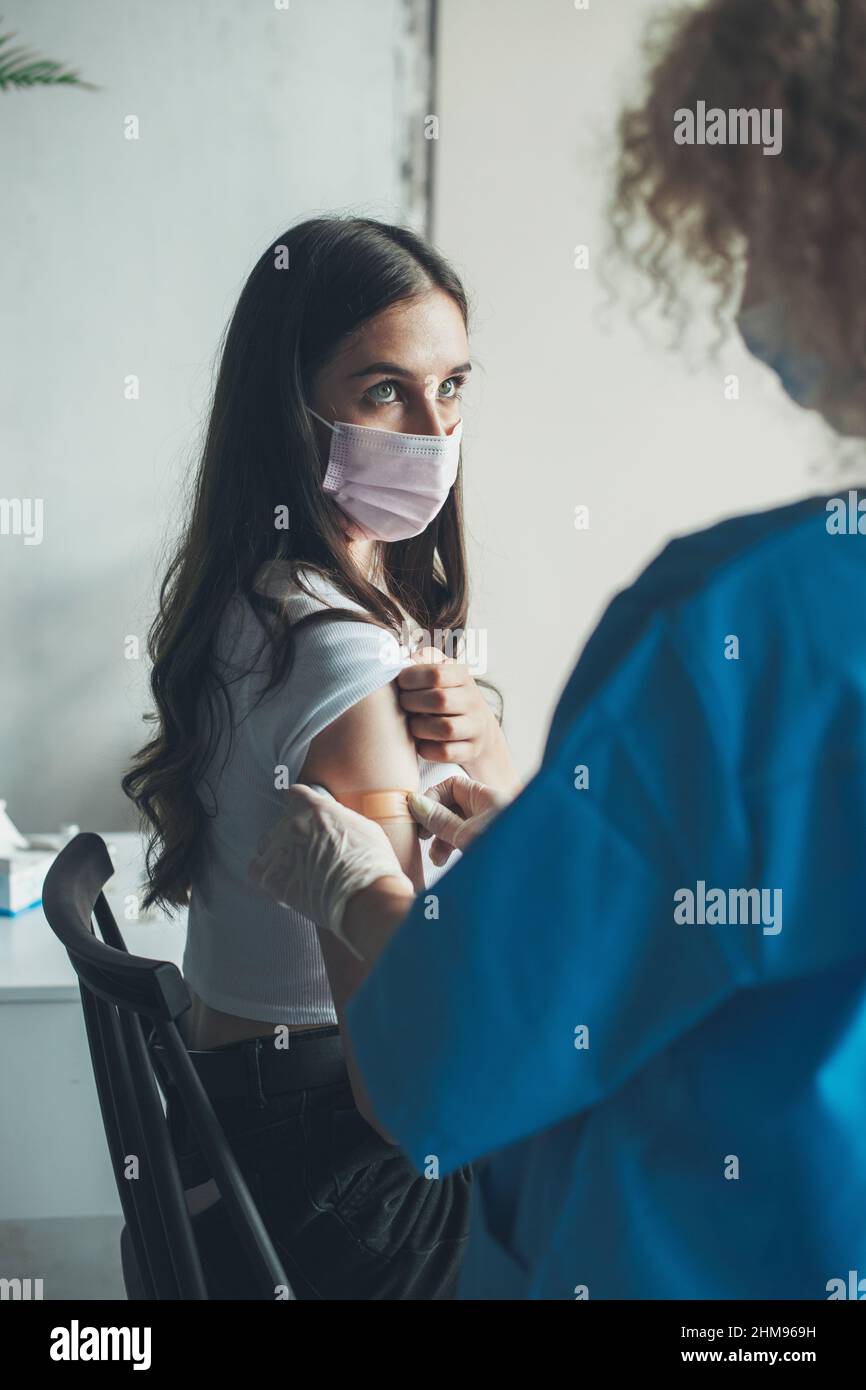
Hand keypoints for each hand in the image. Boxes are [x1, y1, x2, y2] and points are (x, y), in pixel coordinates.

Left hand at [248, 785, 413, 952]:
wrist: (365, 896)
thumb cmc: (372, 864)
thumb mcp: (364, 828)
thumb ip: (340, 820)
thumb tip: (335, 822)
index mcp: (315, 808)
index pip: (294, 795)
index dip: (298, 805)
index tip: (300, 813)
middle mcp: (293, 824)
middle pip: (280, 824)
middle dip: (291, 838)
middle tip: (307, 855)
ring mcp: (279, 850)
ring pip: (264, 846)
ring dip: (276, 855)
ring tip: (293, 870)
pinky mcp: (271, 877)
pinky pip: (255, 871)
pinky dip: (266, 876)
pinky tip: (282, 884)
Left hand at [397, 647, 517, 791]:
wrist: (478, 730)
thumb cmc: (447, 697)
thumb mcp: (441, 674)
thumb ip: (424, 660)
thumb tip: (401, 657)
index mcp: (462, 676)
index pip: (436, 673)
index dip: (411, 678)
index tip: (401, 683)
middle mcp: (473, 700)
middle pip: (439, 700)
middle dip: (412, 703)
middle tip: (403, 704)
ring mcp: (475, 727)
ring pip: (445, 728)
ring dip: (419, 727)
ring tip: (412, 724)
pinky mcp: (471, 750)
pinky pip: (446, 752)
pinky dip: (428, 749)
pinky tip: (421, 743)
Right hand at [407, 775, 510, 866]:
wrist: (538, 882)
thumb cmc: (507, 850)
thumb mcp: (466, 835)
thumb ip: (440, 820)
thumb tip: (414, 802)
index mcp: (486, 797)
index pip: (452, 786)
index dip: (433, 797)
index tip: (419, 817)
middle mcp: (489, 810)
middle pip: (453, 807)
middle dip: (435, 823)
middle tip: (423, 838)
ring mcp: (490, 829)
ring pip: (458, 827)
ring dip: (443, 841)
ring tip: (437, 860)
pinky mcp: (491, 847)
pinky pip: (466, 842)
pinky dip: (455, 850)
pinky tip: (449, 864)